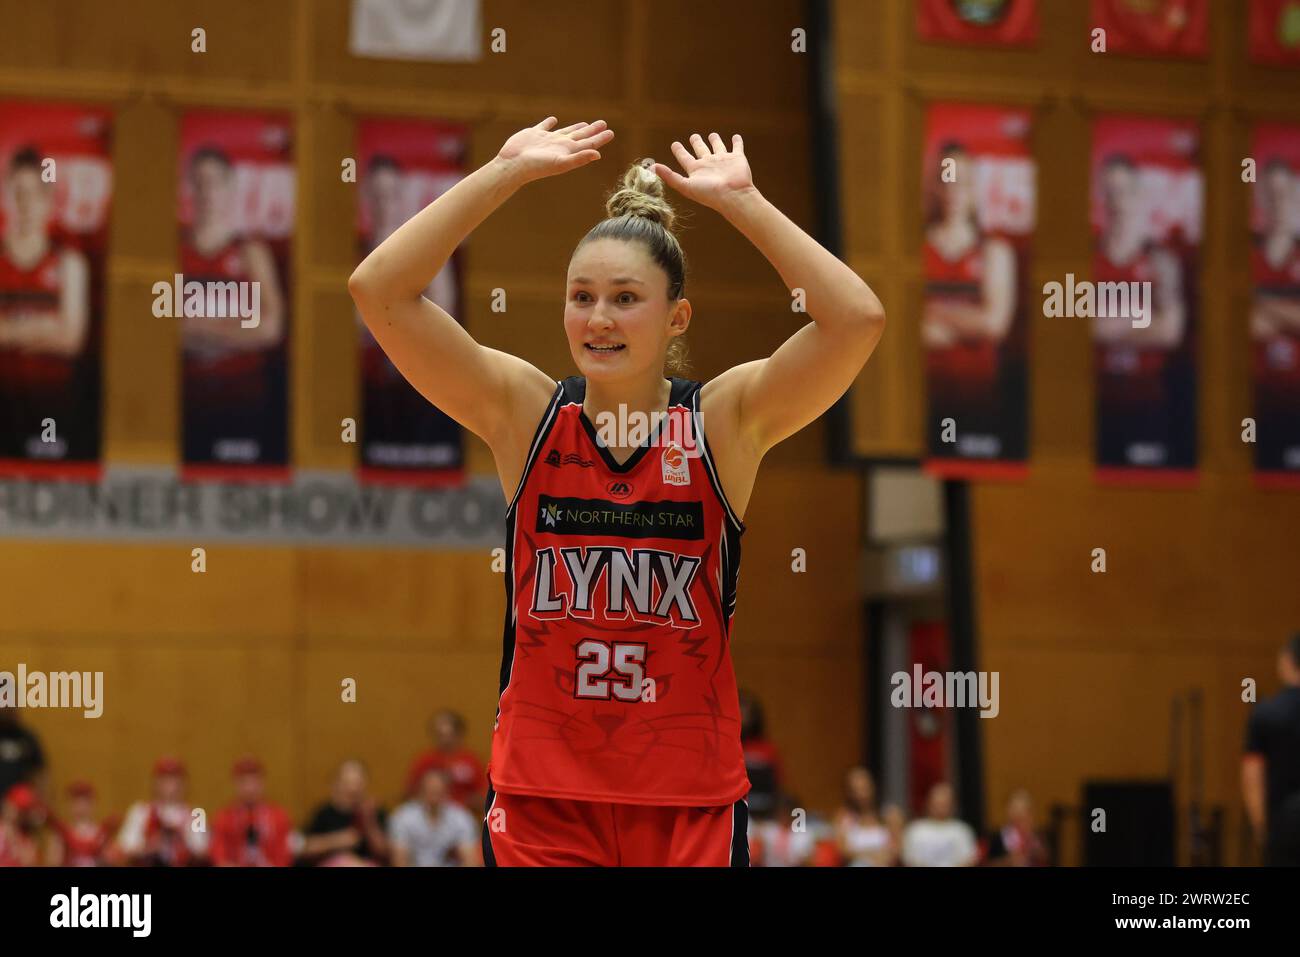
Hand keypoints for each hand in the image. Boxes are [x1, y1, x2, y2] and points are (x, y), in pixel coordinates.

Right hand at [496, 117, 613, 183]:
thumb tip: (598, 154)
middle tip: (603, 123)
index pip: (589, 143)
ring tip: (584, 124)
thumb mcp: (561, 162)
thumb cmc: (537, 166)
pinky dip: (550, 123)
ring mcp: (547, 139)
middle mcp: (560, 145)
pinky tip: (553, 120)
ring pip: (565, 131)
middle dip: (592, 130)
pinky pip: (545, 126)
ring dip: (575, 128)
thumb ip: (580, 158)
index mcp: (568, 151)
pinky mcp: (534, 134)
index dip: (600, 138)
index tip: (611, 132)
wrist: (514, 165)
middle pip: (581, 136)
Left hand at [653, 133, 755, 211]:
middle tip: (693, 136)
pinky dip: (737, 142)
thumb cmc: (709, 193)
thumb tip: (651, 168)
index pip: (685, 158)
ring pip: (718, 147)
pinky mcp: (737, 158)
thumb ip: (669, 176)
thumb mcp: (685, 185)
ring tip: (713, 135)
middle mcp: (709, 164)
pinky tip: (736, 137)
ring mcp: (723, 161)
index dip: (679, 151)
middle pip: (701, 150)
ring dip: (715, 141)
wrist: (732, 195)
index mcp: (696, 170)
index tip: (674, 144)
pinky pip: (737, 147)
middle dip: (697, 142)